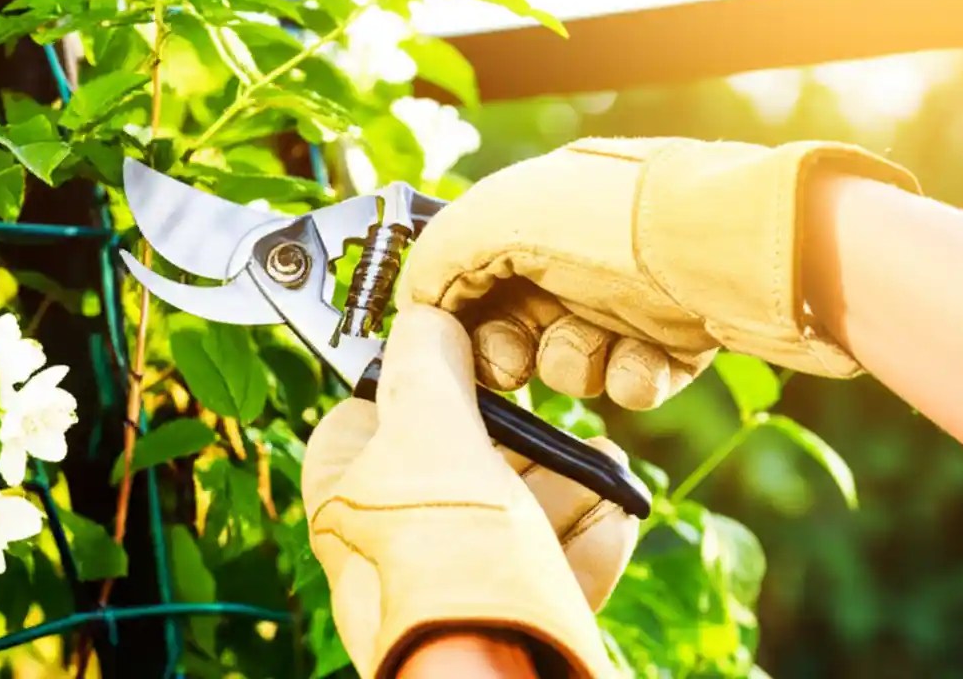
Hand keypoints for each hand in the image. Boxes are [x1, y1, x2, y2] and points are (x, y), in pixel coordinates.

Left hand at [303, 306, 636, 678]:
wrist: (503, 671)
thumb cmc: (449, 557)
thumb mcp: (430, 429)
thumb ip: (426, 363)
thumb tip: (425, 318)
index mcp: (349, 486)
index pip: (372, 408)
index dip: (428, 381)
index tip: (477, 365)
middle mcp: (395, 532)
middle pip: (468, 455)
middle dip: (529, 443)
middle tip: (558, 428)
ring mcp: (454, 576)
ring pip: (519, 508)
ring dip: (571, 486)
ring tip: (603, 471)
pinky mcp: (509, 610)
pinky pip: (552, 560)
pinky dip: (587, 539)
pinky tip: (613, 518)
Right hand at [396, 137, 919, 409]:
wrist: (757, 252)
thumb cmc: (627, 221)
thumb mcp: (507, 215)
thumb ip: (439, 255)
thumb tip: (413, 301)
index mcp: (536, 208)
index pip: (470, 271)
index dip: (454, 315)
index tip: (450, 349)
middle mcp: (580, 249)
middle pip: (513, 324)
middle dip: (510, 352)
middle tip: (518, 362)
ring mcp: (630, 293)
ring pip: (567, 359)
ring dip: (572, 363)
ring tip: (599, 346)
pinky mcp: (679, 335)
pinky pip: (630, 378)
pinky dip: (630, 376)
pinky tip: (644, 360)